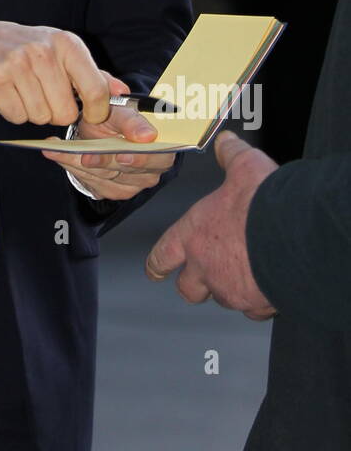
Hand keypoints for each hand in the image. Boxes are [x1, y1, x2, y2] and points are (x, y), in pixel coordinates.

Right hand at [0, 18, 113, 127]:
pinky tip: (10, 93)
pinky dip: (15, 112)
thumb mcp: (63, 52)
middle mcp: (43, 52)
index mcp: (67, 44)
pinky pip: (18, 118)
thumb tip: (122, 92)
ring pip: (42, 117)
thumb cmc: (26, 48)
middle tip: (46, 95)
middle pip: (66, 112)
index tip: (91, 115)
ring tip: (26, 91)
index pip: (95, 90)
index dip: (97, 112)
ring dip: (35, 112)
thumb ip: (93, 74)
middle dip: (58, 112)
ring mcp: (17, 64)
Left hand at [41, 83, 175, 199]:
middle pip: (129, 171)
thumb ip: (132, 120)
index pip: (158, 156)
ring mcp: (135, 183)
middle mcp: (153, 168)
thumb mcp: (122, 110)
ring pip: (107, 177)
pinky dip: (74, 169)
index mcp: (163, 145)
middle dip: (105, 163)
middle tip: (85, 156)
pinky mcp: (115, 190)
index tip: (123, 156)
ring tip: (60, 151)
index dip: (140, 158)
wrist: (101, 129)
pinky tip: (59, 156)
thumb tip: (147, 135)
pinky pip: (94, 184)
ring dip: (82, 165)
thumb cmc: (116, 117)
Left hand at [145, 130, 277, 317]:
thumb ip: (231, 155)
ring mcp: (230, 288)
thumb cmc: (263, 204)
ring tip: (241, 276)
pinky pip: (252, 308)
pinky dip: (257, 300)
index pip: (163, 255)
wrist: (296, 236)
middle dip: (192, 286)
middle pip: (188, 289)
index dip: (157, 264)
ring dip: (228, 289)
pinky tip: (266, 288)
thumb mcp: (244, 167)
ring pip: (222, 298)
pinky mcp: (254, 303)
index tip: (155, 270)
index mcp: (194, 235)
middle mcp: (206, 266)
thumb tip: (225, 141)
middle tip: (199, 282)